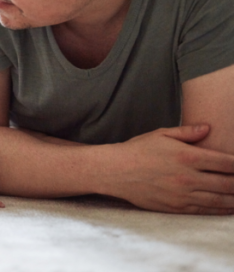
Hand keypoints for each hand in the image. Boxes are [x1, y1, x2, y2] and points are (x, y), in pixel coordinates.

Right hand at [103, 124, 233, 213]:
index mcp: (187, 156)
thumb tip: (207, 128)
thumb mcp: (161, 135)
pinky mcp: (176, 207)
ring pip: (220, 200)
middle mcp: (189, 177)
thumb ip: (186, 132)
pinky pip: (205, 210)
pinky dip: (220, 210)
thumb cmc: (137, 150)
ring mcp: (183, 195)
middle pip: (228, 183)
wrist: (116, 171)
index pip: (225, 163)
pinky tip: (228, 207)